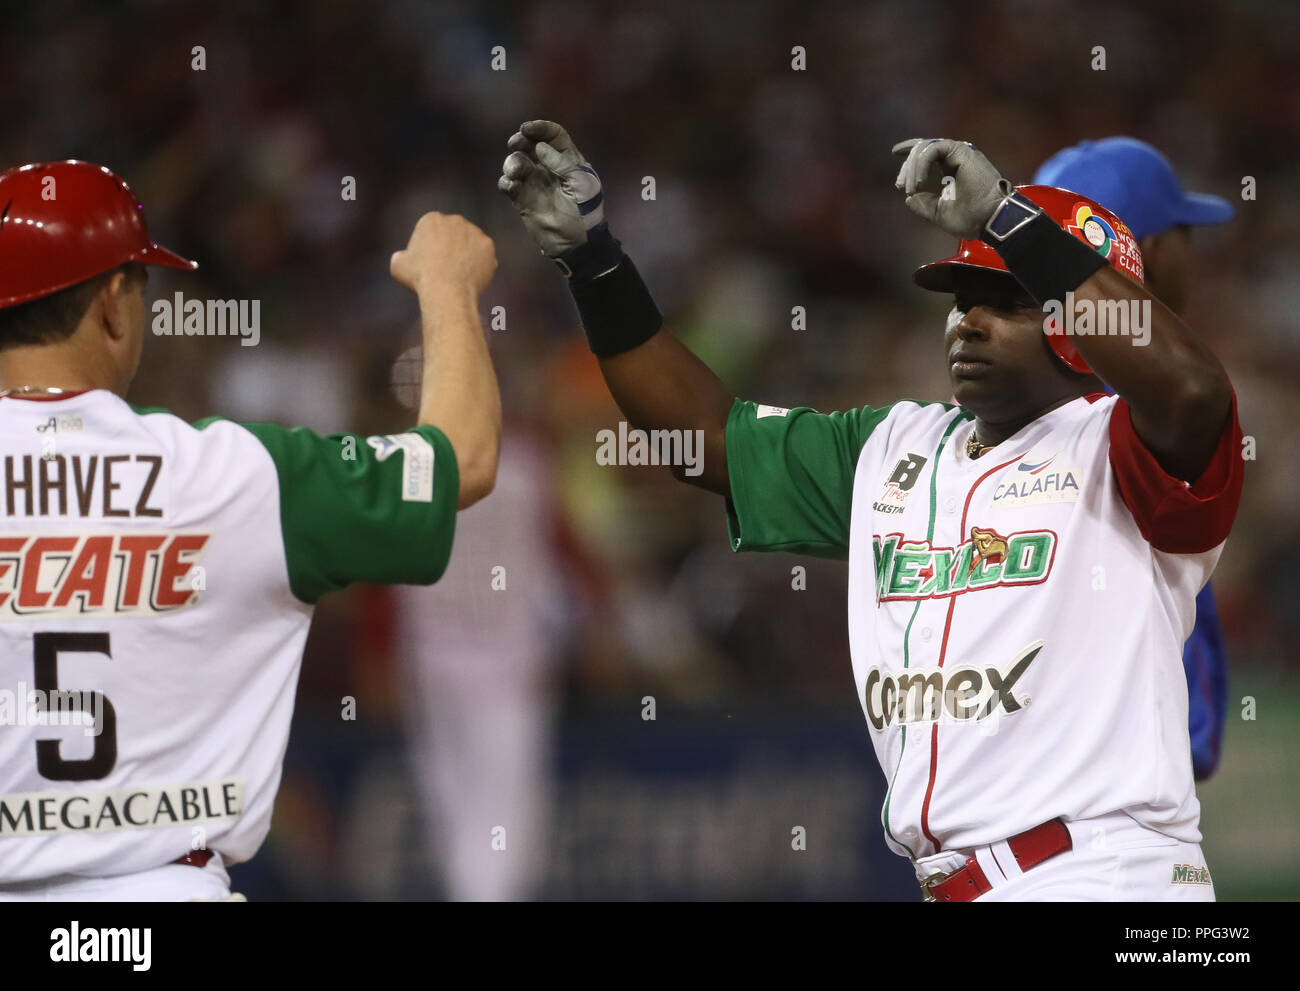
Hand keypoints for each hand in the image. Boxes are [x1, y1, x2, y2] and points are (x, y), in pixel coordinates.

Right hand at [390, 212, 496, 295]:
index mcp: (431, 219)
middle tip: (448, 267)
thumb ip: (401, 257)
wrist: (447, 290)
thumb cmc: (420, 278)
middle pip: (454, 234)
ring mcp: (474, 231)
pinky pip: (485, 256)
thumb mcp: (398, 266)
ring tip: (460, 274)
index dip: (431, 247)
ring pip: (471, 244)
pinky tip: (473, 277)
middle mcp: (455, 220)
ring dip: (468, 255)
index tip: (431, 262)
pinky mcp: (488, 245)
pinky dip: (481, 265)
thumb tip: (402, 257)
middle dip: (452, 247)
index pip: (433, 231)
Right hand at [498, 120, 605, 257]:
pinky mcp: (522, 198)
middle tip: (515, 143)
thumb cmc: (585, 211)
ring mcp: (535, 182)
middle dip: (521, 140)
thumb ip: (561, 162)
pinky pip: (508, 184)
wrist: (576, 242)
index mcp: (568, 160)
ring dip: (512, 162)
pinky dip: (507, 181)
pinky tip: (512, 185)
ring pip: (517, 162)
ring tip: (516, 172)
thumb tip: (540, 147)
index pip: (553, 135)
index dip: (540, 128)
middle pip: (531, 144)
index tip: (527, 129)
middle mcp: (549, 167)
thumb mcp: (582, 182)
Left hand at [892, 138, 1010, 238]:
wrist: (989, 219)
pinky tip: (919, 181)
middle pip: (922, 150)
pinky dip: (921, 164)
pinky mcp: (962, 151)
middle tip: (900, 185)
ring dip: (913, 167)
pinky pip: (933, 149)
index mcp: (951, 169)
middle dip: (907, 167)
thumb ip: (925, 204)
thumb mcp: (939, 213)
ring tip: (911, 187)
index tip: (894, 152)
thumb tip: (909, 198)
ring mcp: (960, 153)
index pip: (928, 153)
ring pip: (926, 147)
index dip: (910, 150)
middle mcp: (955, 158)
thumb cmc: (970, 219)